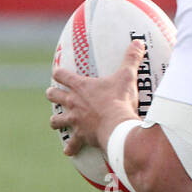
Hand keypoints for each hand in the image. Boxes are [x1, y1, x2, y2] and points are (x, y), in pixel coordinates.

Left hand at [47, 40, 145, 155]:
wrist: (116, 124)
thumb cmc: (120, 99)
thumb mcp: (127, 76)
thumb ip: (131, 58)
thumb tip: (138, 41)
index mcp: (80, 86)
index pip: (62, 75)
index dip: (59, 73)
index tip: (58, 72)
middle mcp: (72, 102)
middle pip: (53, 95)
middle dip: (52, 94)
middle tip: (54, 94)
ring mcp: (74, 120)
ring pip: (56, 120)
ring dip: (56, 120)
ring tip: (59, 121)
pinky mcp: (80, 135)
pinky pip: (72, 143)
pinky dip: (71, 147)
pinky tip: (69, 150)